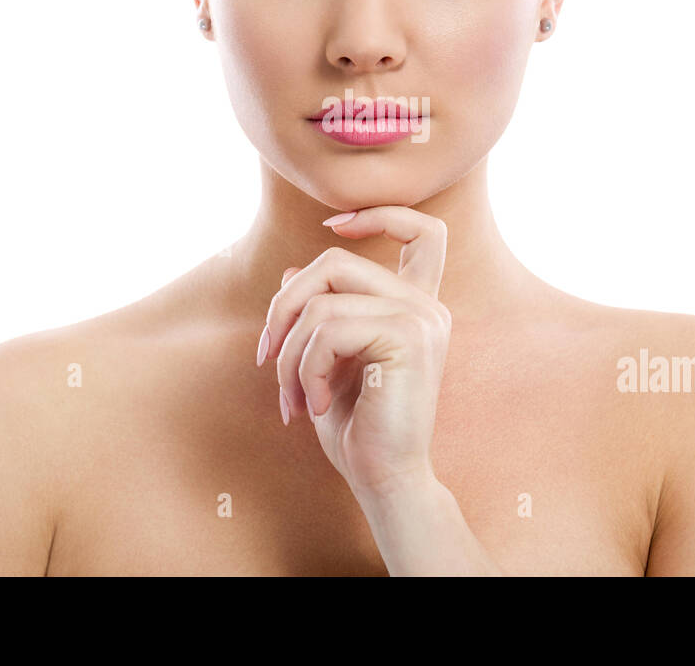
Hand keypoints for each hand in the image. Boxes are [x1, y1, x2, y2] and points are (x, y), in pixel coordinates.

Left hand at [257, 205, 451, 502]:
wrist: (383, 481)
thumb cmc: (356, 428)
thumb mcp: (325, 363)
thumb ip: (319, 315)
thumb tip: (290, 273)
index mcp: (414, 306)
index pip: (423, 230)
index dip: (380, 213)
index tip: (333, 227)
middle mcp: (426, 306)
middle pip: (336, 262)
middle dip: (285, 307)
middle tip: (268, 359)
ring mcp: (422, 318)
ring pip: (323, 299)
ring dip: (288, 352)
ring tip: (290, 397)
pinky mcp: (410, 337)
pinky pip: (329, 330)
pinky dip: (304, 369)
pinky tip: (311, 405)